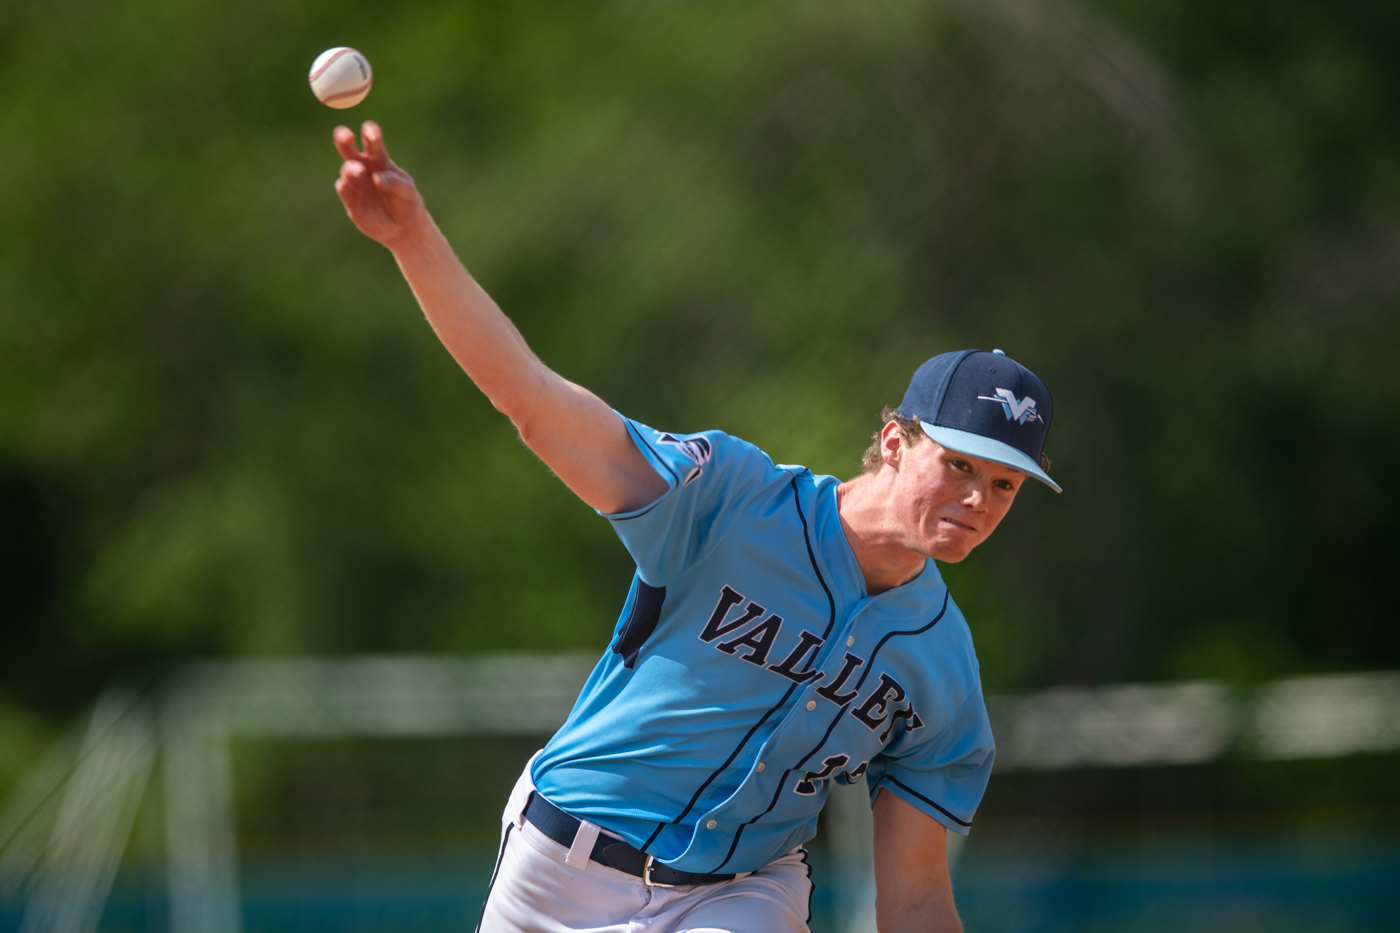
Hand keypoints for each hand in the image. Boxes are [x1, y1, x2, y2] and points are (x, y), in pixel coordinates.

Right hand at [333, 121, 427, 246]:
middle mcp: (364, 168)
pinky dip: (344, 187)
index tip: (372, 132)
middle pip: (349, 148)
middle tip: (346, 134)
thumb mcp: (407, 190)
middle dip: (344, 138)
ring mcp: (356, 184)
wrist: (403, 228)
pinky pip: (343, 190)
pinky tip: (346, 185)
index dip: (370, 133)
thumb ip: (394, 182)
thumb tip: (376, 178)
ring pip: (347, 169)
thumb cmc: (406, 202)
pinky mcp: (351, 201)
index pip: (372, 141)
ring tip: (360, 171)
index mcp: (379, 159)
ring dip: (351, 168)